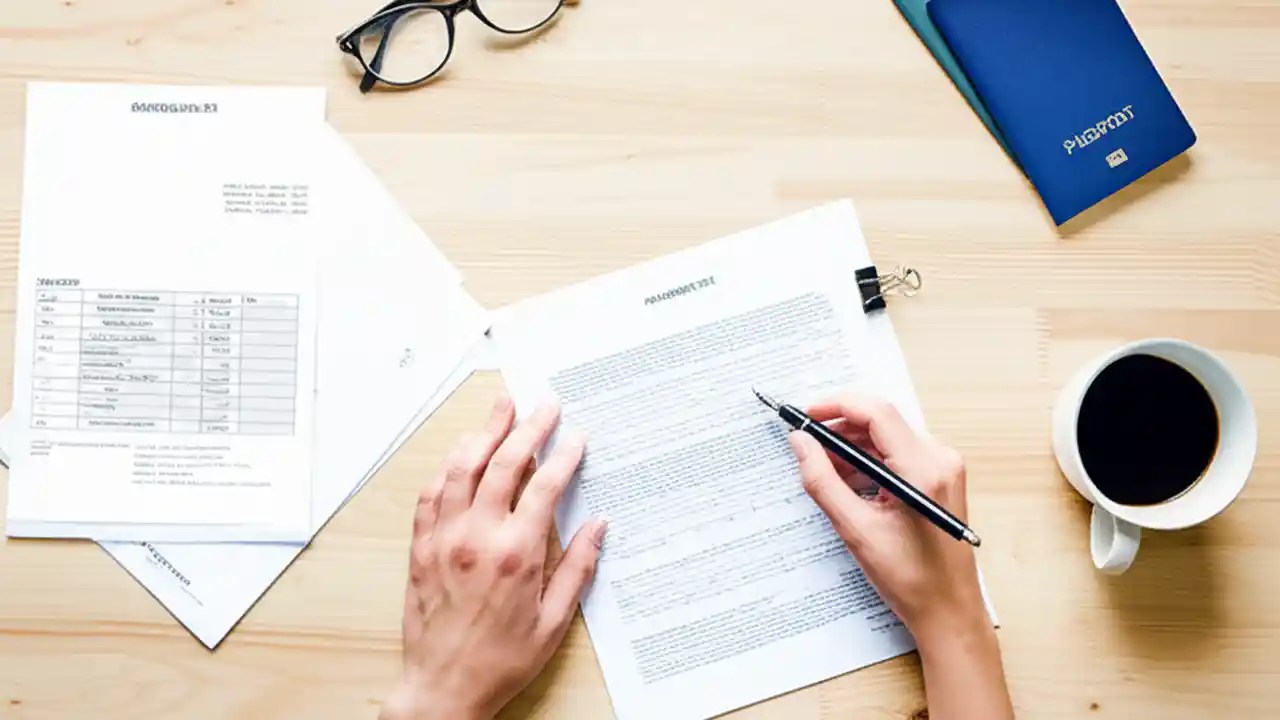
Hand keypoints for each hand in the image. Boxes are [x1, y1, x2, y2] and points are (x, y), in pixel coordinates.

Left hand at [381, 396, 606, 719]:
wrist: (443, 689)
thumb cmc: (500, 662)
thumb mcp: (554, 622)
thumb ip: (577, 569)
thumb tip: (597, 528)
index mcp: (515, 555)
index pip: (544, 486)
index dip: (563, 455)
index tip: (575, 437)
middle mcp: (477, 539)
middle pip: (503, 464)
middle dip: (527, 427)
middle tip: (542, 404)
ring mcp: (444, 540)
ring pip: (461, 469)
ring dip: (482, 433)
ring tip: (500, 409)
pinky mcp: (421, 549)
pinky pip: (431, 495)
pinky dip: (447, 467)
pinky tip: (460, 454)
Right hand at [786, 394, 984, 640]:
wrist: (948, 610)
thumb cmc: (911, 579)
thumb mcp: (855, 529)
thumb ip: (822, 481)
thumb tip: (801, 444)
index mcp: (924, 471)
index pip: (877, 413)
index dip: (837, 406)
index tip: (807, 415)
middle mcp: (940, 461)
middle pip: (882, 422)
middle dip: (841, 430)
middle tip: (808, 446)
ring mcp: (945, 468)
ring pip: (888, 438)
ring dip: (854, 447)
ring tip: (825, 471)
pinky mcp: (942, 479)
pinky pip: (900, 454)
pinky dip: (870, 461)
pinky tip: (849, 483)